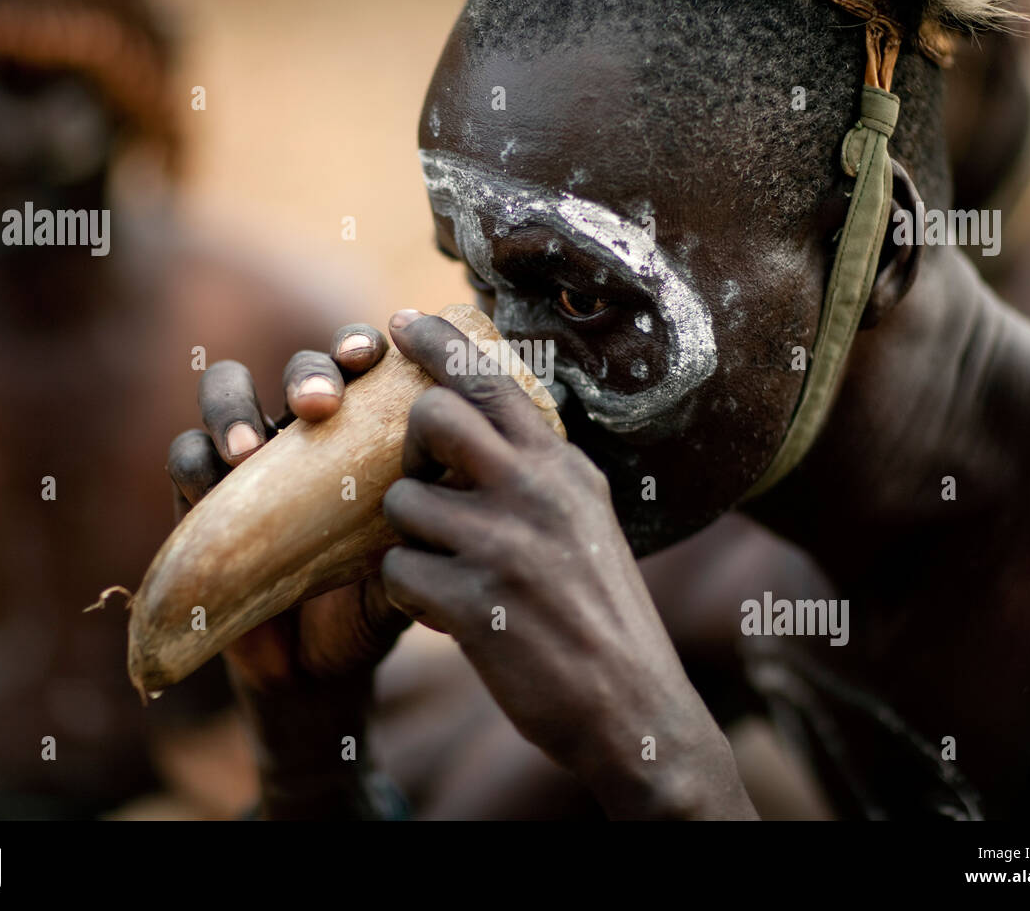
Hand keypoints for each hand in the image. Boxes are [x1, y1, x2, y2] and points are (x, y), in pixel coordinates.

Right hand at [165, 324, 409, 816]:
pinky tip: (213, 476)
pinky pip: (185, 455)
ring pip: (226, 391)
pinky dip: (195, 456)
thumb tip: (460, 483)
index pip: (361, 365)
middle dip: (308, 372)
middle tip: (320, 403)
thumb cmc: (375, 600)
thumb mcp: (412, 559)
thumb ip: (430, 523)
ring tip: (250, 447)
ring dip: (234, 405)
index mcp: (362, 429)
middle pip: (299, 368)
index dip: (361, 346)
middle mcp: (303, 431)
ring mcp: (249, 459)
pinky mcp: (200, 496)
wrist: (319, 670)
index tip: (371, 355)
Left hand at [378, 310, 755, 818]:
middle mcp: (537, 491)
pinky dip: (411, 595)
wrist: (631, 706)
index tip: (401, 324)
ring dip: (411, 539)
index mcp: (564, 467)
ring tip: (448, 570)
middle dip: (410, 448)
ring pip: (403, 503)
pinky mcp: (476, 604)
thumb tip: (480, 426)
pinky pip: (398, 573)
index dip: (439, 344)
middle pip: (432, 416)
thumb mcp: (587, 519)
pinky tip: (448, 615)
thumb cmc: (599, 611)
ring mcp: (505, 545)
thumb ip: (540, 472)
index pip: (494, 380)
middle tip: (425, 485)